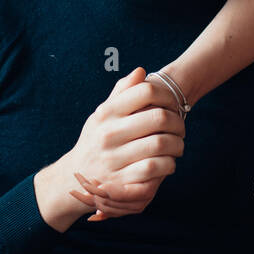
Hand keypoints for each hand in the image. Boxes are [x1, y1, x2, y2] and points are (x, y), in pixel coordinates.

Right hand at [70, 70, 183, 221]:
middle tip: (180, 128)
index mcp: (106, 113)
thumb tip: (141, 71)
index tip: (172, 105)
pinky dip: (168, 165)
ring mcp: (114, 159)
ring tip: (177, 146)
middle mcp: (109, 134)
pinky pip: (155, 169)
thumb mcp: (101, 115)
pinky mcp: (121, 183)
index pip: (146, 91)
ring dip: (177, 145)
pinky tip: (168, 163)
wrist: (73, 178)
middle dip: (178, 122)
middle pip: (159, 117)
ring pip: (161, 144)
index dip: (168, 95)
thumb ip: (121, 93)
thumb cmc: (94, 141)